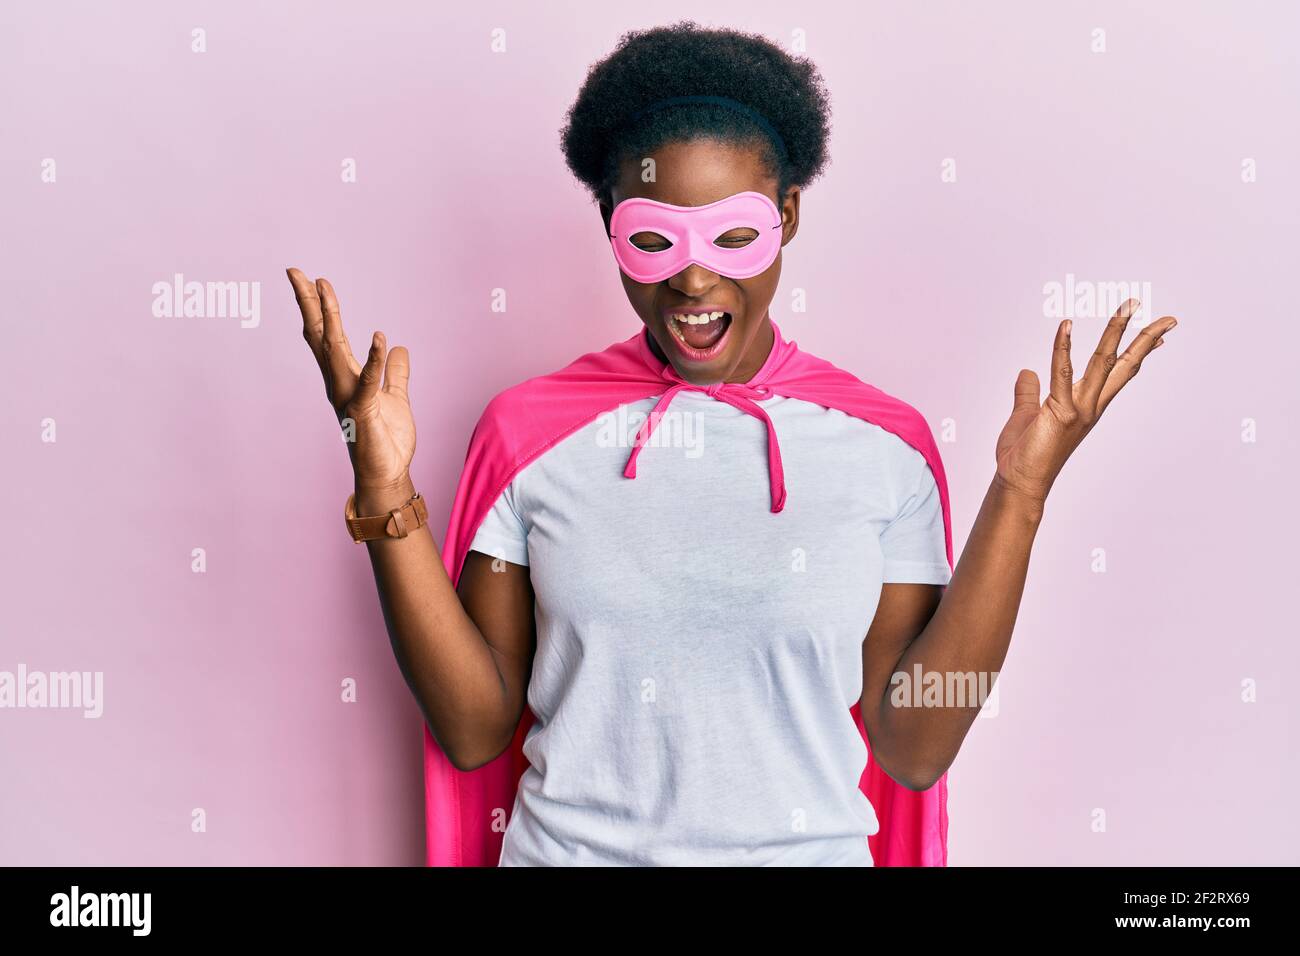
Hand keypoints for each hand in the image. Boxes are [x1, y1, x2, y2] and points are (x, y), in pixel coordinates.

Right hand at [286, 268, 415, 492]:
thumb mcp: (395, 397)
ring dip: (330, 318)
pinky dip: (375, 360)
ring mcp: (347, 396)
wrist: (388, 474)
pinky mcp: (363, 411)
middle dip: (309, 304)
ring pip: (333, 350)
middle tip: (296, 272)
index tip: (311, 279)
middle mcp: (339, 383)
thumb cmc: (387, 440)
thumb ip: (394, 372)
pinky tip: (380, 337)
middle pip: (320, 336)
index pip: (327, 336)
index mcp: (345, 377)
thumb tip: (398, 346)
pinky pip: (369, 381)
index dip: (320, 308)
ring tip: (323, 288)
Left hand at [994, 298, 1177, 502]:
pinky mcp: (1061, 413)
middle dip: (1145, 340)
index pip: (1120, 374)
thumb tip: (1027, 372)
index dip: (1140, 353)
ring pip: (1104, 363)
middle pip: (1124, 366)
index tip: (1161, 336)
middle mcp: (1090, 406)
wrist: (1019, 483)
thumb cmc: (1024, 455)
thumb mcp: (1026, 416)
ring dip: (1117, 332)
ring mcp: (1079, 409)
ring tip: (1129, 306)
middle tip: (1168, 318)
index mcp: (1086, 405)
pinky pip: (1062, 373)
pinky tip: (1066, 325)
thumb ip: (1029, 393)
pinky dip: (1063, 347)